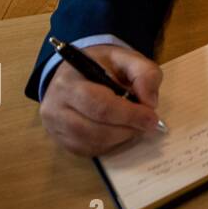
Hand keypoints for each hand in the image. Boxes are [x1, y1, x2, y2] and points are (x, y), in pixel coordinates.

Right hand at [40, 44, 163, 156]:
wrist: (77, 72)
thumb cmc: (103, 65)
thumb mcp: (127, 58)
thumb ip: (145, 73)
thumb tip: (149, 102)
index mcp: (69, 82)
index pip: (98, 104)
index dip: (129, 114)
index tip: (152, 117)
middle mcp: (55, 106)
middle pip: (93, 128)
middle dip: (127, 129)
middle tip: (148, 125)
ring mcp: (55, 126)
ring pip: (92, 143)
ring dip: (120, 138)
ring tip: (135, 126)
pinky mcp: (61, 141)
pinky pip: (88, 150)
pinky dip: (110, 145)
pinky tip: (120, 132)